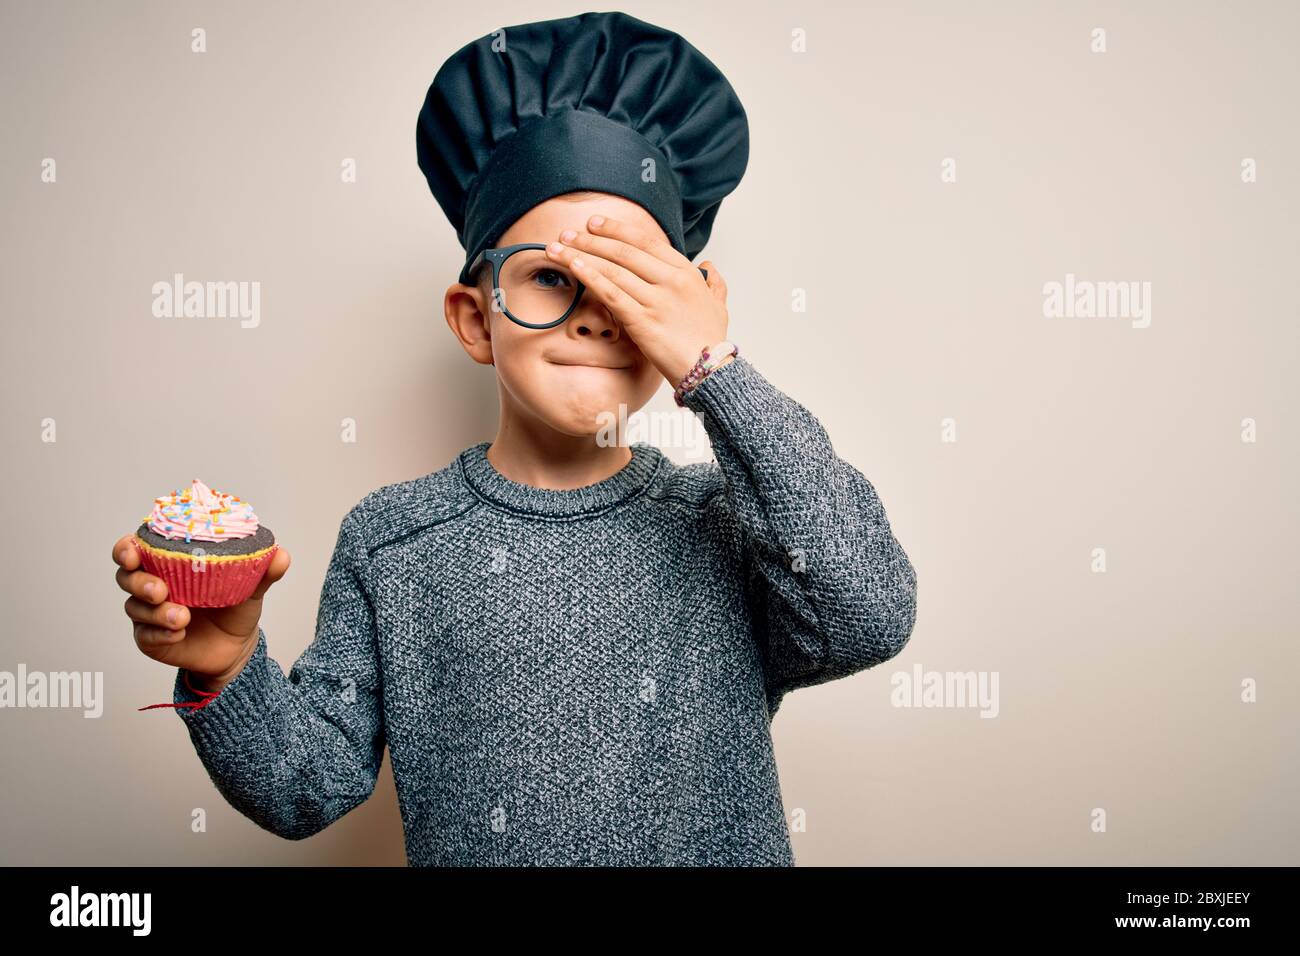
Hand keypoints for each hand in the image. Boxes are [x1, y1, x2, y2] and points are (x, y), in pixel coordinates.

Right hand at [113, 533, 290, 692]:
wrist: (237, 647)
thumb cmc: (235, 607)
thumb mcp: (251, 588)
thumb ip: (263, 571)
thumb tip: (281, 555)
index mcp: (170, 563)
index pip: (135, 548)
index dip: (127, 548)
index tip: (133, 552)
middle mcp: (153, 584)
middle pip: (125, 576)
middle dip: (138, 581)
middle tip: (161, 591)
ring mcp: (148, 613)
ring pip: (134, 607)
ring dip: (155, 612)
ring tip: (182, 618)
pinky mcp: (150, 638)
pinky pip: (145, 635)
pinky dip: (161, 633)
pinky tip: (178, 634)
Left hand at [545, 215, 730, 384]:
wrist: (710, 371)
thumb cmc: (710, 340)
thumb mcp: (718, 305)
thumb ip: (713, 282)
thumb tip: (708, 266)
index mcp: (685, 272)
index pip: (646, 241)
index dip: (616, 229)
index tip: (594, 223)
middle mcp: (670, 281)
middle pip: (623, 251)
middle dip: (590, 239)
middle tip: (567, 233)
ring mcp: (656, 300)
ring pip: (612, 269)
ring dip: (581, 254)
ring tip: (557, 248)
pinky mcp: (642, 321)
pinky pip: (610, 293)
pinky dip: (589, 276)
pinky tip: (572, 266)